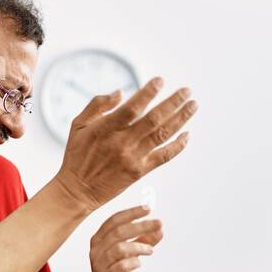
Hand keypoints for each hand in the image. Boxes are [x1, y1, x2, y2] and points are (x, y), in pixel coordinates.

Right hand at [52, 77, 196, 213]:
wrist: (78, 190)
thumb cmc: (77, 155)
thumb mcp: (78, 124)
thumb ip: (98, 105)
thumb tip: (121, 93)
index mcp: (106, 128)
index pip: (132, 106)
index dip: (148, 92)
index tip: (161, 80)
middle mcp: (122, 142)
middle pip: (154, 119)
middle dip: (173, 103)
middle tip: (187, 91)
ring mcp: (133, 158)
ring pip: (163, 135)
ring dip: (181, 119)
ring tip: (193, 106)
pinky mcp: (140, 171)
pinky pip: (164, 157)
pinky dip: (178, 146)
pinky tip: (187, 135)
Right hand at [90, 204, 163, 271]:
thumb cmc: (119, 268)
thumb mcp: (133, 251)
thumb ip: (146, 239)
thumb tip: (160, 228)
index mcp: (99, 238)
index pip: (115, 220)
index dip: (132, 213)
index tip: (148, 208)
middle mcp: (97, 249)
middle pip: (119, 232)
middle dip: (141, 226)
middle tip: (159, 224)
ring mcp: (100, 263)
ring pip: (119, 248)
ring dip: (139, 246)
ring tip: (151, 250)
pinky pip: (121, 266)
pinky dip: (133, 262)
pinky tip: (140, 263)